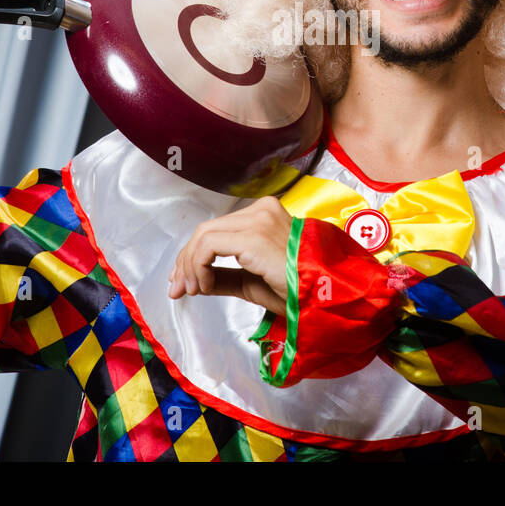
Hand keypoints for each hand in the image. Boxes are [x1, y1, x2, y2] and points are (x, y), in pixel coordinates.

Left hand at [168, 197, 292, 316]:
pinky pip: (208, 245)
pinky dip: (198, 266)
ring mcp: (258, 219)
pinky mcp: (254, 235)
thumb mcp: (252, 282)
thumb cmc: (299, 290)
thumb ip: (224, 276)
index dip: (192, 255)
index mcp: (265, 215)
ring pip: (203, 235)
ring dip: (190, 265)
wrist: (325, 296)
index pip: (217, 229)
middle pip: (206, 229)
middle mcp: (261, 210)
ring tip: (194, 289)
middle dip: (185, 261)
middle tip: (179, 289)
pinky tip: (205, 285)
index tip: (184, 281)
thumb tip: (194, 280)